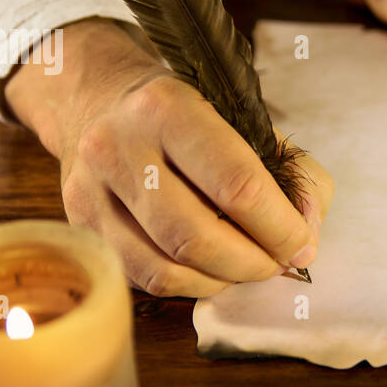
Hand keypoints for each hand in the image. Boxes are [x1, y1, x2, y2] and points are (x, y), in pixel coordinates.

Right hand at [2, 18, 332, 297]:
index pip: (237, 184)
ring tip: (245, 268)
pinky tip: (209, 270)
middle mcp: (120, 146)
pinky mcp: (80, 224)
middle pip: (196, 236)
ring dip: (221, 281)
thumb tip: (306, 242)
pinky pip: (143, 278)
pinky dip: (188, 285)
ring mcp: (91, 190)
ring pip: (166, 268)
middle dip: (252, 263)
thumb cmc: (184, 116)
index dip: (279, 228)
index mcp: (168, 108)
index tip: (301, 245)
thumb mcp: (241, 120)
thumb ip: (292, 174)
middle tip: (276, 264)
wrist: (95, 100)